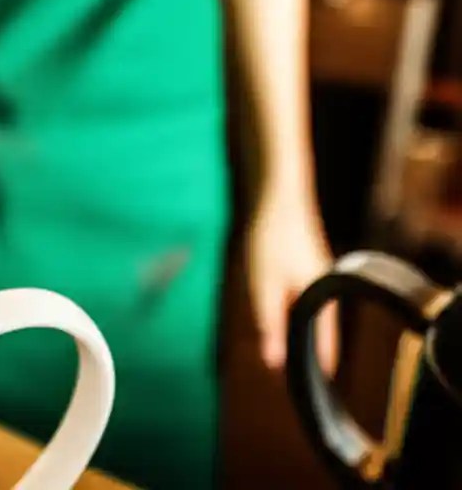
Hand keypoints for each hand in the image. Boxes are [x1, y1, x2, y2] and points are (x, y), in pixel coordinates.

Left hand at [247, 191, 337, 374]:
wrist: (276, 195)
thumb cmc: (269, 239)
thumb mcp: (263, 286)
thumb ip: (268, 323)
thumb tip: (273, 363)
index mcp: (320, 298)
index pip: (325, 348)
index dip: (316, 370)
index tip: (309, 393)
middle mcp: (325, 288)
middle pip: (321, 333)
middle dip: (309, 355)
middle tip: (298, 381)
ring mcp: (319, 274)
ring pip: (313, 314)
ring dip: (301, 334)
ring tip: (292, 357)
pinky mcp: (307, 264)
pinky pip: (305, 299)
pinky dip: (296, 314)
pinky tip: (288, 318)